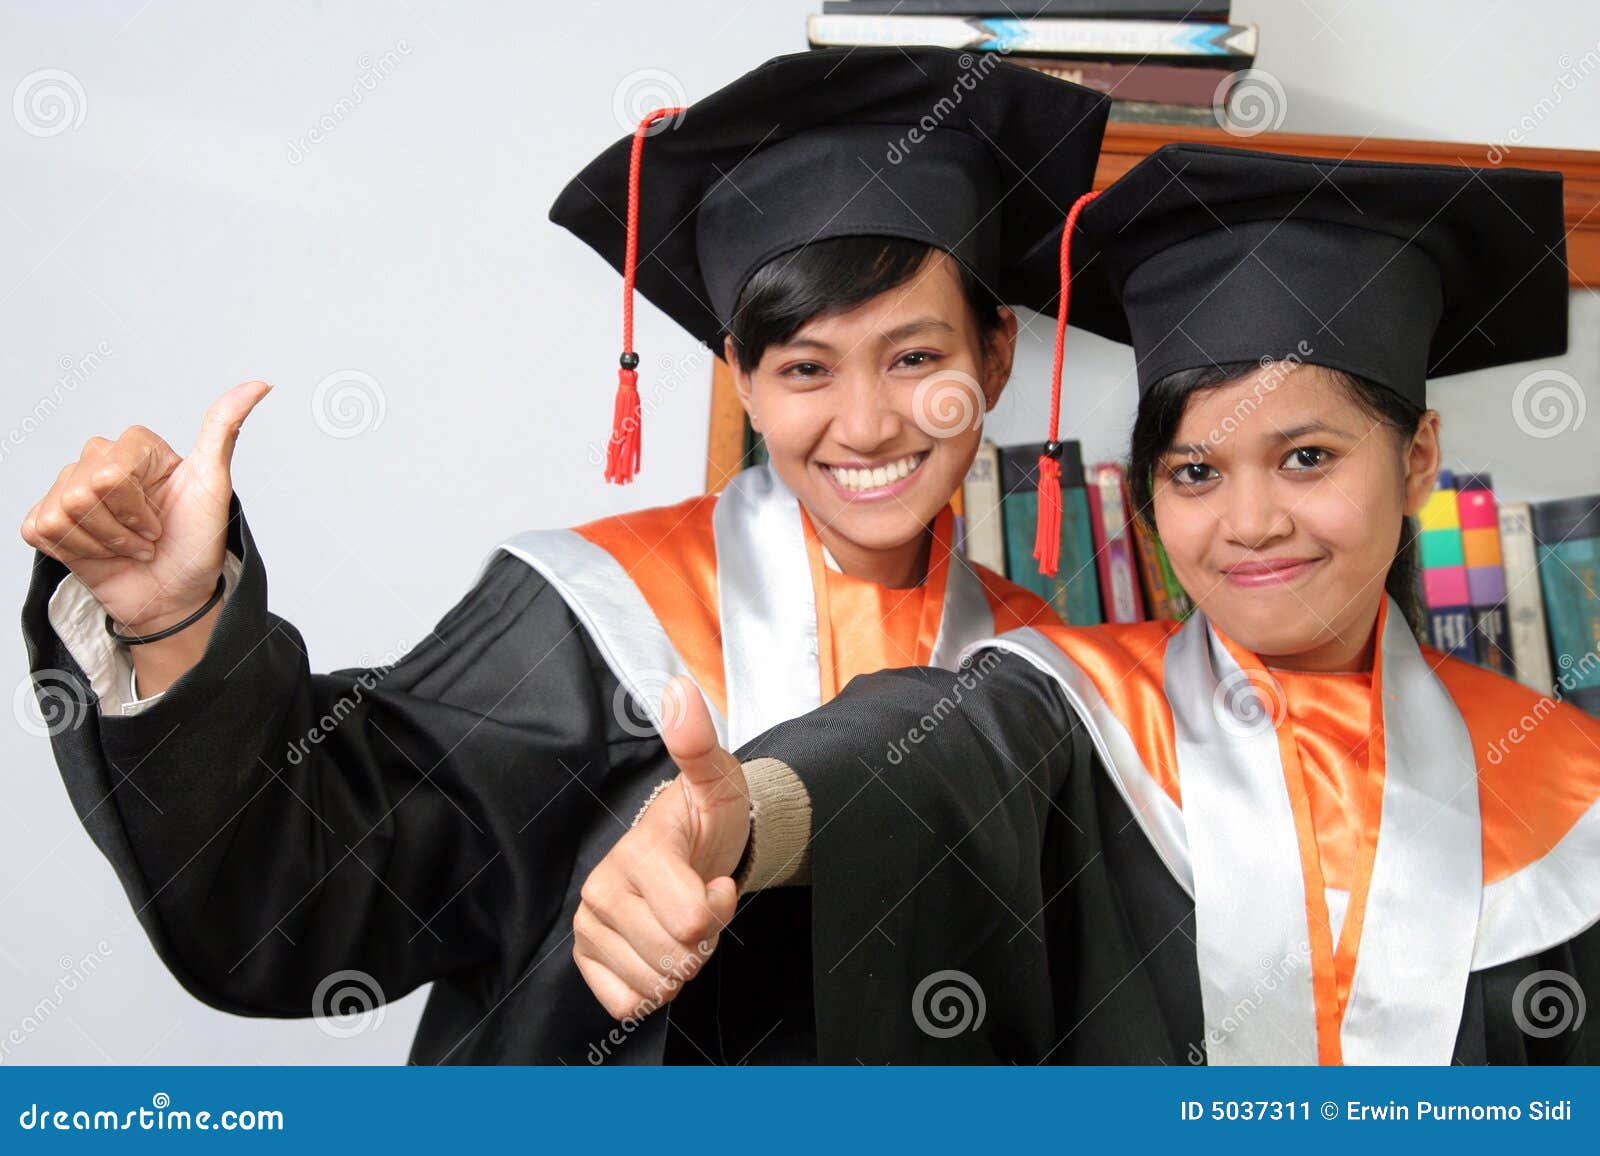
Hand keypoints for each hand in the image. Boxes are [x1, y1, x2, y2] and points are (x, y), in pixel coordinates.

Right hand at [20, 381, 271, 633]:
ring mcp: (69, 490)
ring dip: (108, 542)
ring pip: (66, 511)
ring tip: (131, 548)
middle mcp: (99, 461)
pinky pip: (45, 528)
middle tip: (149, 536)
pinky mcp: (47, 521)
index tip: (163, 518)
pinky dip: (79, 551)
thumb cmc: (196, 542)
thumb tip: (259, 385)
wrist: (176, 596)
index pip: (113, 470)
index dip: (139, 506)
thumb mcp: (214, 486)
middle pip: (88, 489)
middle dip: (125, 527)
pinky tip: (103, 554)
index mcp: (136, 448)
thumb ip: (224, 429)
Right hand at [573, 675, 750, 1019]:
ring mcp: (590, 925)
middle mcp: (603, 889)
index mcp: (638, 853)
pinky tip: (656, 948)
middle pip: (678, 959)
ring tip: (679, 922)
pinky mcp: (586, 957)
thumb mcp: (716, 779)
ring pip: (655, 984)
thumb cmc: (708, 817)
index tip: (718, 880)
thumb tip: (678, 691)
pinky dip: (651, 988)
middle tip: (699, 902)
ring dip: (682, 963)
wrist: (691, 847)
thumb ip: (698, 743)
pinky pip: (626, 1004)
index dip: (720, 909)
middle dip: (704, 940)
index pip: (693, 921)